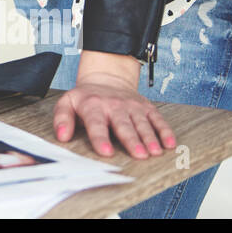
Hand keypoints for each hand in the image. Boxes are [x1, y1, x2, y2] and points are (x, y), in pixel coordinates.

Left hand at [53, 51, 176, 158]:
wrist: (106, 78)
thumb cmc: (86, 97)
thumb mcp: (67, 102)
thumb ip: (62, 119)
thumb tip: (62, 136)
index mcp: (93, 106)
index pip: (96, 124)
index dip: (101, 138)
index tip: (107, 152)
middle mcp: (114, 106)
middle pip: (124, 125)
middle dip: (132, 140)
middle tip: (139, 155)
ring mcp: (133, 106)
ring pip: (142, 123)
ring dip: (150, 138)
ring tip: (155, 152)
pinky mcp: (147, 107)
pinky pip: (157, 118)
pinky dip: (165, 130)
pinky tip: (170, 143)